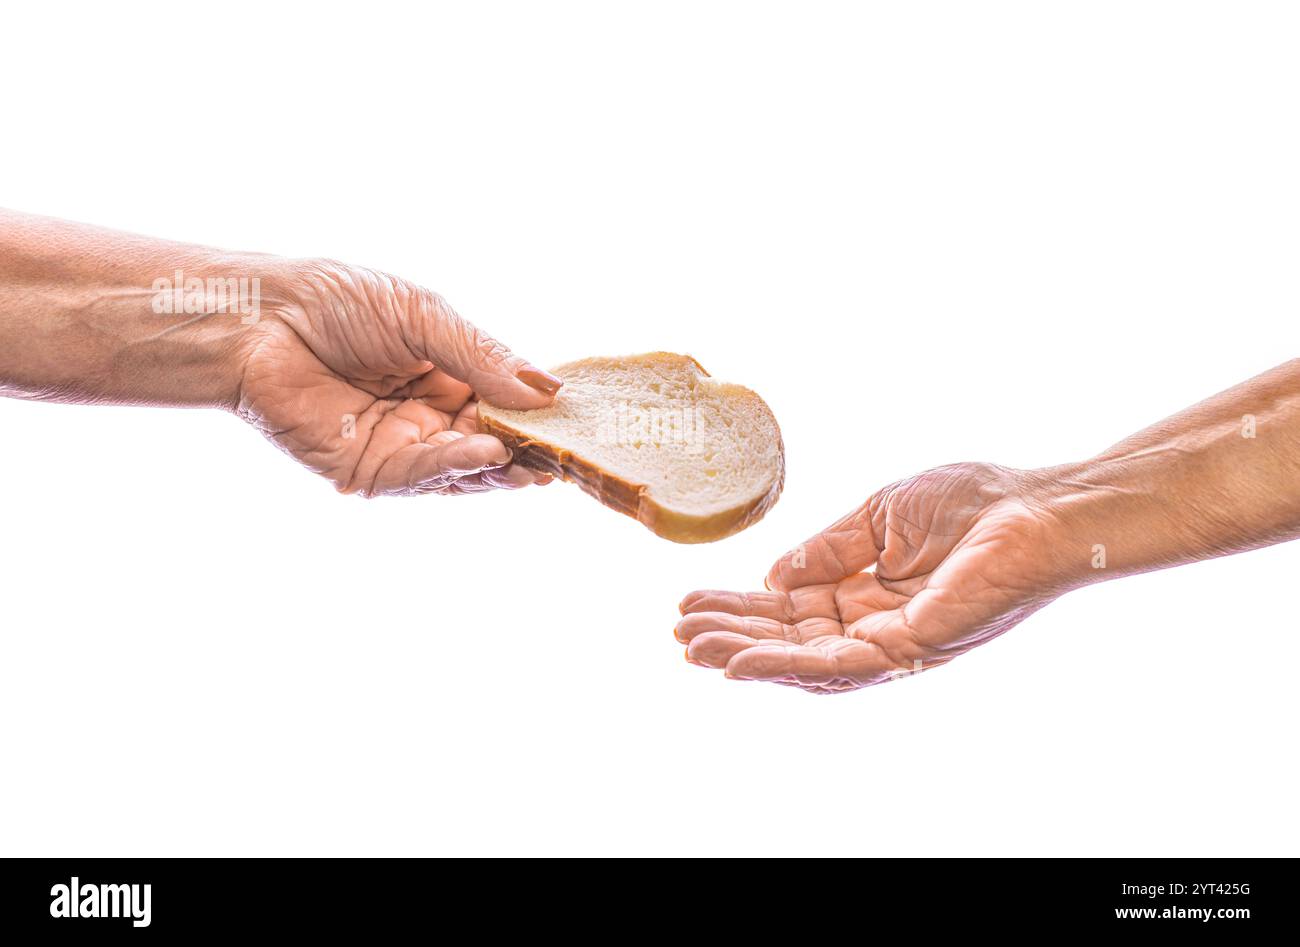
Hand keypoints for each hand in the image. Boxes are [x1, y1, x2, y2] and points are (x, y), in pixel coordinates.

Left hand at [237, 260, 560, 495]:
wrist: (259, 318)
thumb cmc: (336, 301)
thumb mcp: (425, 318)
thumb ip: (483, 356)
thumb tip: (548, 389)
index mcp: (448, 375)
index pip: (506, 403)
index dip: (538, 415)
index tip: (575, 423)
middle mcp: (429, 417)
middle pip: (492, 443)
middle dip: (527, 451)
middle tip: (565, 455)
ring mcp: (401, 447)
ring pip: (463, 470)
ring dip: (500, 467)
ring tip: (534, 464)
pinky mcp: (368, 471)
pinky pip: (421, 476)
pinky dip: (455, 468)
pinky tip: (485, 453)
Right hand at [675, 463, 1064, 693]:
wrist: (1036, 507)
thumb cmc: (973, 503)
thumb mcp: (877, 516)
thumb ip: (825, 549)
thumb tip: (770, 577)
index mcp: (866, 592)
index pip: (790, 610)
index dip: (741, 607)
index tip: (690, 601)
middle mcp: (875, 626)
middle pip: (790, 643)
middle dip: (733, 638)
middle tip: (679, 635)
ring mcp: (892, 643)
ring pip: (805, 664)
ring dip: (747, 658)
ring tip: (694, 650)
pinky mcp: (911, 651)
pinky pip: (839, 668)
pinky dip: (785, 670)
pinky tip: (741, 665)